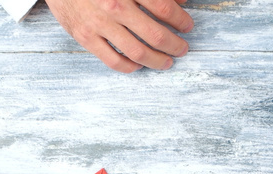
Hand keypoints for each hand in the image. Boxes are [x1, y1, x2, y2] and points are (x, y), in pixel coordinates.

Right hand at [44, 0, 193, 72]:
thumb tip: (180, 0)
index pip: (165, 7)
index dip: (181, 20)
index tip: (187, 26)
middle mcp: (114, 6)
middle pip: (155, 34)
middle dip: (175, 44)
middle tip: (182, 48)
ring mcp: (99, 24)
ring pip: (138, 52)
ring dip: (158, 60)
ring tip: (166, 61)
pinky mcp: (85, 37)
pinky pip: (113, 61)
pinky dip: (131, 67)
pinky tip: (139, 65)